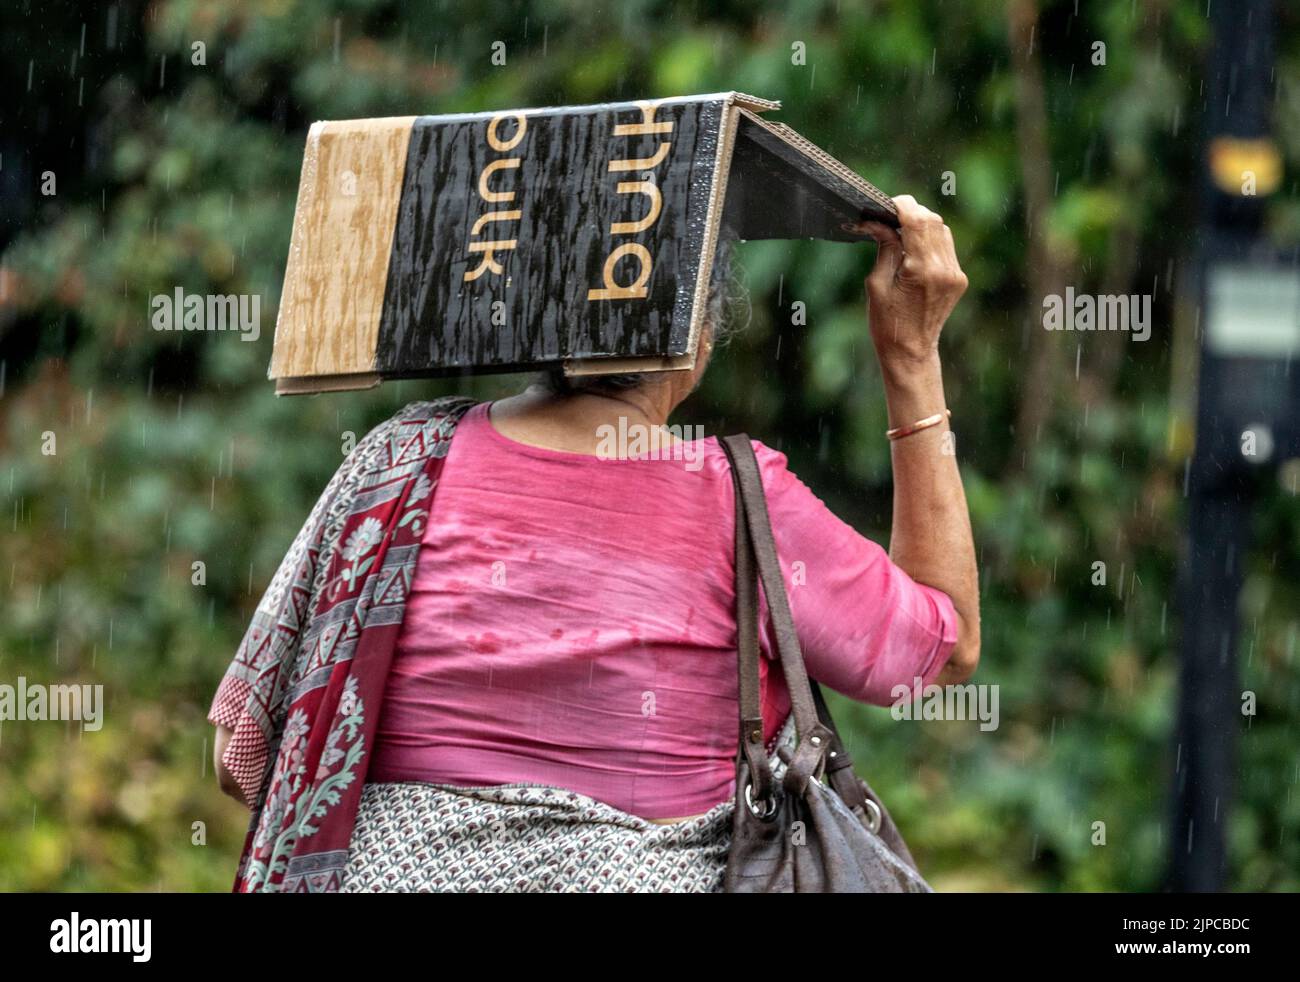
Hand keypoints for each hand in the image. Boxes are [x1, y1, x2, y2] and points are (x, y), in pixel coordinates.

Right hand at [853, 195, 967, 370]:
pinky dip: (931, 240)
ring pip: (942, 230)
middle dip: (912, 213)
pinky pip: (947, 247)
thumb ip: (885, 248)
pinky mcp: (959, 279)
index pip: (917, 221)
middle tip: (891, 216)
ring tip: (902, 232)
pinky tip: (915, 249)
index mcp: (921, 270)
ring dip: (923, 224)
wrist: (911, 352)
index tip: (888, 203)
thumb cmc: (887, 323)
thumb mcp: (877, 284)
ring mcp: (955, 274)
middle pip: (932, 221)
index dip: (903, 206)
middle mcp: (944, 269)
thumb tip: (880, 222)